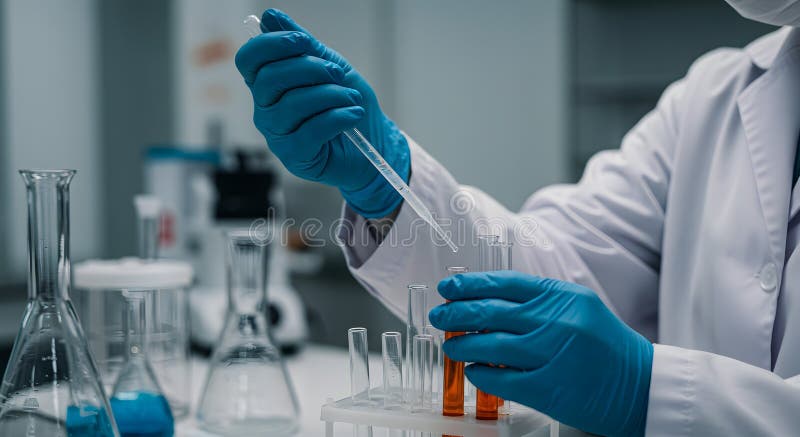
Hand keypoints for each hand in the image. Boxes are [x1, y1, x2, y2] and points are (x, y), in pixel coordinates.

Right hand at [235, 9, 408, 217]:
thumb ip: (303, 45)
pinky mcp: (295, 156)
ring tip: (352, 99)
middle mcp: (266, 110)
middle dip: (310, 68)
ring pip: (293, 104)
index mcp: (269, 85)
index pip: (250, 59)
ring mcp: (278, 135)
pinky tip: (353, 115)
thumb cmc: (348, 104)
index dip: (272, 44)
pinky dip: (339, 117)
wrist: (374, 142)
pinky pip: (312, 130)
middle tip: (336, 73)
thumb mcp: (331, 67)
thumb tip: (270, 17)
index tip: (304, 42)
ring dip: (331, 95)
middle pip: (269, 79)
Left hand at [429, 271, 652, 436]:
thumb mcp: (577, 308)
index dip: (470, 285)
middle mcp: (554, 321)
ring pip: (488, 345)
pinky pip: (499, 378)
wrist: (640, 386)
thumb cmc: (605, 347)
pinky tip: (472, 371)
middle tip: (439, 317)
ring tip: (450, 347)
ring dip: (462, 345)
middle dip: (456, 314)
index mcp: (561, 296)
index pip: (503, 283)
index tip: (449, 289)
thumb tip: (487, 303)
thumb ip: (538, 303)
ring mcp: (550, 354)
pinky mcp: (547, 388)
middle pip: (489, 312)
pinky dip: (479, 374)